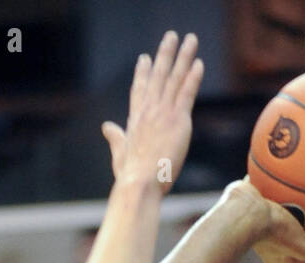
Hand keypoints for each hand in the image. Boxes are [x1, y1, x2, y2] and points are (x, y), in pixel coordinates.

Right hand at [102, 31, 204, 193]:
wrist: (139, 183)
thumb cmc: (129, 175)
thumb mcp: (119, 152)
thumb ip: (114, 136)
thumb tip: (106, 126)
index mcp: (135, 119)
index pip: (140, 89)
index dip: (142, 72)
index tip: (145, 58)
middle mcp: (148, 110)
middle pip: (158, 75)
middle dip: (165, 54)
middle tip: (171, 36)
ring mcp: (162, 113)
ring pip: (174, 78)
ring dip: (183, 57)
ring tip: (190, 39)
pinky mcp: (178, 120)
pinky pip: (186, 93)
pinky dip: (193, 77)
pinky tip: (198, 63)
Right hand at [223, 179, 304, 262]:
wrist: (243, 208)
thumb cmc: (273, 232)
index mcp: (280, 257)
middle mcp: (270, 241)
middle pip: (298, 240)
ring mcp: (261, 220)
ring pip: (288, 214)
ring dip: (302, 209)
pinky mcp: (257, 199)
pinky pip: (277, 191)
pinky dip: (289, 185)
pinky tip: (302, 171)